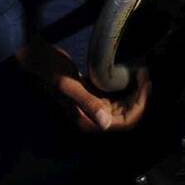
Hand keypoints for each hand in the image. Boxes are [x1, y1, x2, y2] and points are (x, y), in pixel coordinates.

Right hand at [15, 35, 150, 133]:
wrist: (38, 59)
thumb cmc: (52, 72)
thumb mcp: (69, 86)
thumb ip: (88, 103)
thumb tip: (106, 124)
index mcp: (87, 120)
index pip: (124, 121)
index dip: (139, 106)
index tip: (145, 84)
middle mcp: (92, 116)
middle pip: (127, 114)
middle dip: (140, 97)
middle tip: (145, 74)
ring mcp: (93, 105)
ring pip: (123, 105)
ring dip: (134, 92)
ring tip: (141, 72)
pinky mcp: (92, 94)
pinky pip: (116, 96)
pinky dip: (125, 87)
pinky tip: (131, 73)